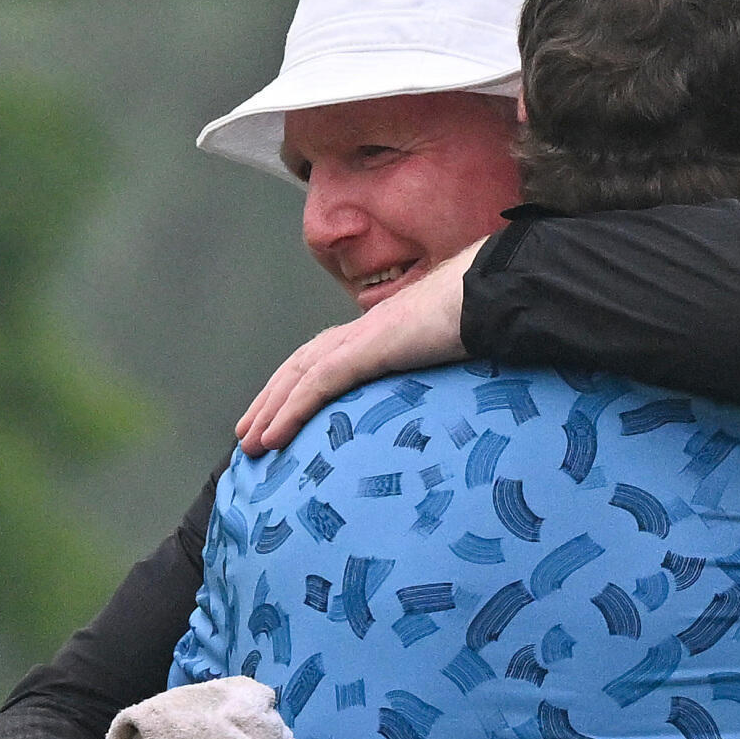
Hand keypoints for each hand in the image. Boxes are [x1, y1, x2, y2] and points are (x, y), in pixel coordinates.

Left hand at [235, 250, 476, 456]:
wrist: (492, 294)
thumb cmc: (479, 321)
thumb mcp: (447, 354)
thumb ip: (430, 372)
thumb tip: (437, 404)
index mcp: (376, 332)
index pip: (323, 360)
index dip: (296, 387)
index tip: (279, 414)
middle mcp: (360, 332)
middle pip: (299, 368)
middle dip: (270, 401)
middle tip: (248, 434)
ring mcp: (361, 338)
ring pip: (298, 377)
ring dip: (269, 411)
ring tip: (249, 443)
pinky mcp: (366, 349)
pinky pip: (317, 384)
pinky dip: (290, 411)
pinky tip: (272, 437)